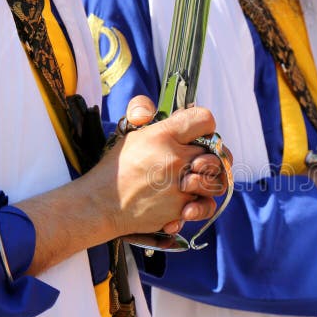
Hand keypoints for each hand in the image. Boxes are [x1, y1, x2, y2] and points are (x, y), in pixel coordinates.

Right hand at [87, 96, 223, 237]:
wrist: (100, 204)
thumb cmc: (117, 168)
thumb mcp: (129, 132)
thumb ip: (143, 111)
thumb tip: (158, 108)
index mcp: (163, 134)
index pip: (204, 120)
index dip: (204, 125)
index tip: (198, 133)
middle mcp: (175, 158)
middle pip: (216, 151)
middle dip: (209, 154)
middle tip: (196, 160)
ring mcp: (180, 185)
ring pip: (216, 179)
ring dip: (208, 180)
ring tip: (191, 180)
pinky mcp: (180, 208)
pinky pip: (207, 205)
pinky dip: (201, 205)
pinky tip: (190, 202)